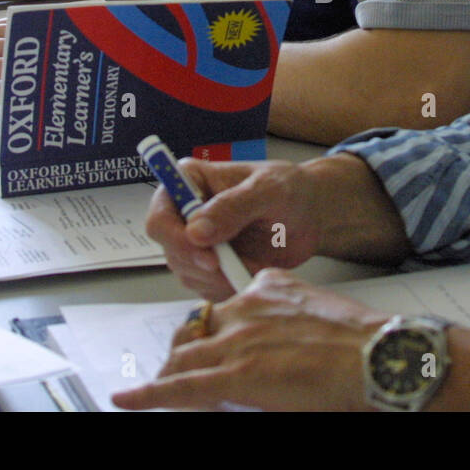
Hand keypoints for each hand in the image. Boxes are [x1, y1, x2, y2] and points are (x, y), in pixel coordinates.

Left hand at [112, 269, 388, 410]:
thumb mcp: (319, 310)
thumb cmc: (362, 341)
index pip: (226, 306)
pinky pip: (180, 387)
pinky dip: (149, 394)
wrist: (375, 356)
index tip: (216, 338)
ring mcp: (237, 342)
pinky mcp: (234, 376)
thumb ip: (292, 313)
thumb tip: (286, 337)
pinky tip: (128, 400)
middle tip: (180, 367)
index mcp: (267, 288)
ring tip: (158, 388)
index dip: (216, 329)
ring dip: (172, 373)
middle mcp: (245, 309)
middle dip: (187, 350)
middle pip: (198, 329)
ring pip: (185, 356)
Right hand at [147, 159, 329, 300]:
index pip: (160, 216)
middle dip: (203, 265)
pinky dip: (228, 288)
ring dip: (218, 279)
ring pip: (186, 272)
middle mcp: (184, 212)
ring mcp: (195, 241)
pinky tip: (251, 273)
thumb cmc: (290, 190)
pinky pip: (206, 288)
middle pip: (170, 250)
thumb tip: (195, 231)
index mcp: (189, 182)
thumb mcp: (269, 190)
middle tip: (238, 269)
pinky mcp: (209, 266)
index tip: (210, 257)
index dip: (176, 241)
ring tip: (253, 266)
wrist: (309, 216)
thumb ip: (233, 206)